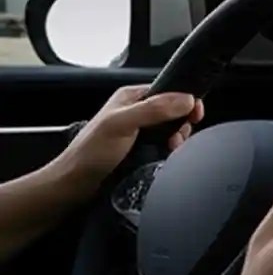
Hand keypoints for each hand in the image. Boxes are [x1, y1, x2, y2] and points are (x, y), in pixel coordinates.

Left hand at [54, 84, 203, 198]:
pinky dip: (170, 151)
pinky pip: (165, 145)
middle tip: (176, 138)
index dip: (185, 101)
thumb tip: (186, 99)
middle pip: (174, 112)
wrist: (76, 183)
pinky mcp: (142, 149)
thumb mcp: (122, 124)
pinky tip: (166, 157)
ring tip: (170, 149)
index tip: (195, 114)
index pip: (169, 91)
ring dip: (177, 140)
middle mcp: (137, 111)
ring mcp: (139, 131)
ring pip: (172, 130)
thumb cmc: (91, 152)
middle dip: (182, 125)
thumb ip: (154, 109)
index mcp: (131, 97)